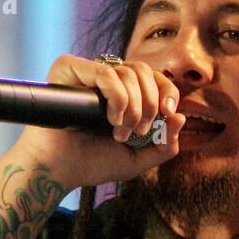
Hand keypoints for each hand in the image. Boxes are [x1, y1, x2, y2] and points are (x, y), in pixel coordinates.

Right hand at [14, 54, 185, 189]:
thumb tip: (180, 117)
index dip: (167, 91)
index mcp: (121, 92)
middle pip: (144, 70)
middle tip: (139, 130)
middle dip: (150, 103)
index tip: (169, 113)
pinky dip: (118, 97)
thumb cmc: (91, 163)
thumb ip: (164, 144)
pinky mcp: (68, 68)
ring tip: (121, 132)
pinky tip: (111, 119)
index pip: (153, 77)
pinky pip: (106, 72)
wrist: (58, 170)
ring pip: (127, 71)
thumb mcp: (138, 159)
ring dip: (133, 106)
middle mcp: (104, 78)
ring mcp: (86, 72)